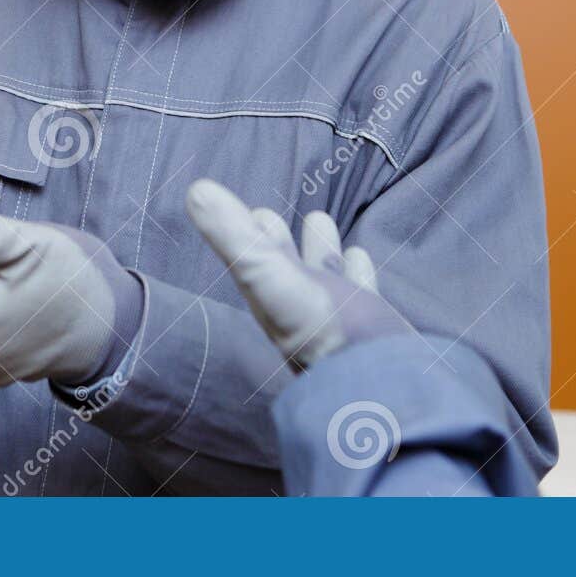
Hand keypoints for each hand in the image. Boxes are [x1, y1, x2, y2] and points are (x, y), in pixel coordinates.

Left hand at [184, 179, 413, 370]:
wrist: (382, 387)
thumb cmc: (323, 334)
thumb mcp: (271, 279)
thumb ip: (234, 237)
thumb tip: (194, 189)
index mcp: (273, 293)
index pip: (253, 253)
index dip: (244, 228)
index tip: (236, 208)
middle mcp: (301, 303)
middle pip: (285, 262)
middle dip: (279, 236)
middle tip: (267, 212)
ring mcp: (336, 313)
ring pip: (323, 270)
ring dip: (319, 247)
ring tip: (318, 222)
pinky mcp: (370, 320)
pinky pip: (360, 285)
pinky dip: (357, 266)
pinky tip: (359, 255)